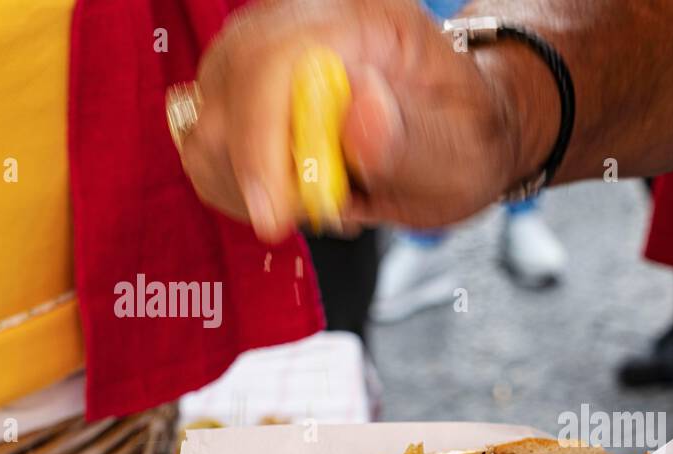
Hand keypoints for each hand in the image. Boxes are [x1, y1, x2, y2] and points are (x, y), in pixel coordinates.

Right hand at [178, 0, 555, 240]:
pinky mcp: (243, 94)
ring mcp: (263, 55)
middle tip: (315, 215)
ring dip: (248, 184)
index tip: (273, 211)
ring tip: (324, 201)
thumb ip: (416, 139)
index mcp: (363, 19)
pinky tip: (297, 197)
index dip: (263, 138)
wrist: (455, 138)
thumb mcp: (465, 151)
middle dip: (255, 170)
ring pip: (207, 121)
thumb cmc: (465, 139)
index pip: (277, 58)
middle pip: (228, 85)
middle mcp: (301, 22)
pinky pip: (209, 147)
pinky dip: (240, 188)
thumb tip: (364, 116)